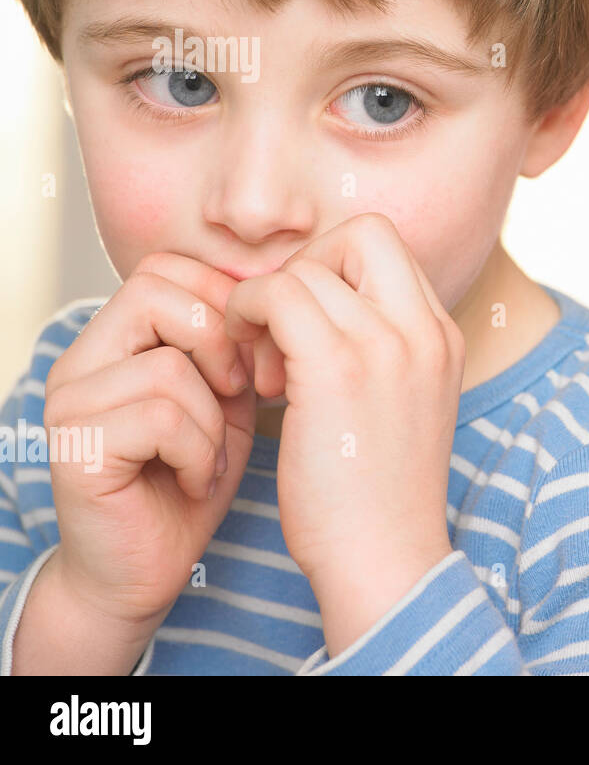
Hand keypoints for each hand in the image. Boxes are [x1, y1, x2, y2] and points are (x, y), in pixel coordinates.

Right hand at [41, 253, 255, 631]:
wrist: (151, 569)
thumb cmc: (194, 477)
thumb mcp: (227, 396)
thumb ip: (236, 343)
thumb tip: (271, 291)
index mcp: (116, 340)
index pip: (164, 267)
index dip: (222, 299)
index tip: (249, 356)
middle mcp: (80, 361)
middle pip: (155, 292)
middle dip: (219, 342)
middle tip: (237, 394)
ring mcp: (69, 403)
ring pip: (168, 366)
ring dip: (213, 418)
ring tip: (211, 454)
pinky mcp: (75, 447)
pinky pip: (160, 418)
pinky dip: (198, 452)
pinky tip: (197, 479)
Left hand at [222, 213, 460, 649]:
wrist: (385, 559)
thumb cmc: (379, 498)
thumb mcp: (403, 407)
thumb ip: (382, 352)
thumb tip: (318, 313)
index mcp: (443, 336)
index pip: (389, 249)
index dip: (338, 269)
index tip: (311, 325)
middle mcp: (424, 329)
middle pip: (360, 233)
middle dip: (309, 269)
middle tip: (284, 331)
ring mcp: (387, 343)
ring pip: (307, 267)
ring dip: (268, 304)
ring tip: (265, 367)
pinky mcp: (338, 366)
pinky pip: (277, 294)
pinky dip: (248, 316)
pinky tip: (252, 372)